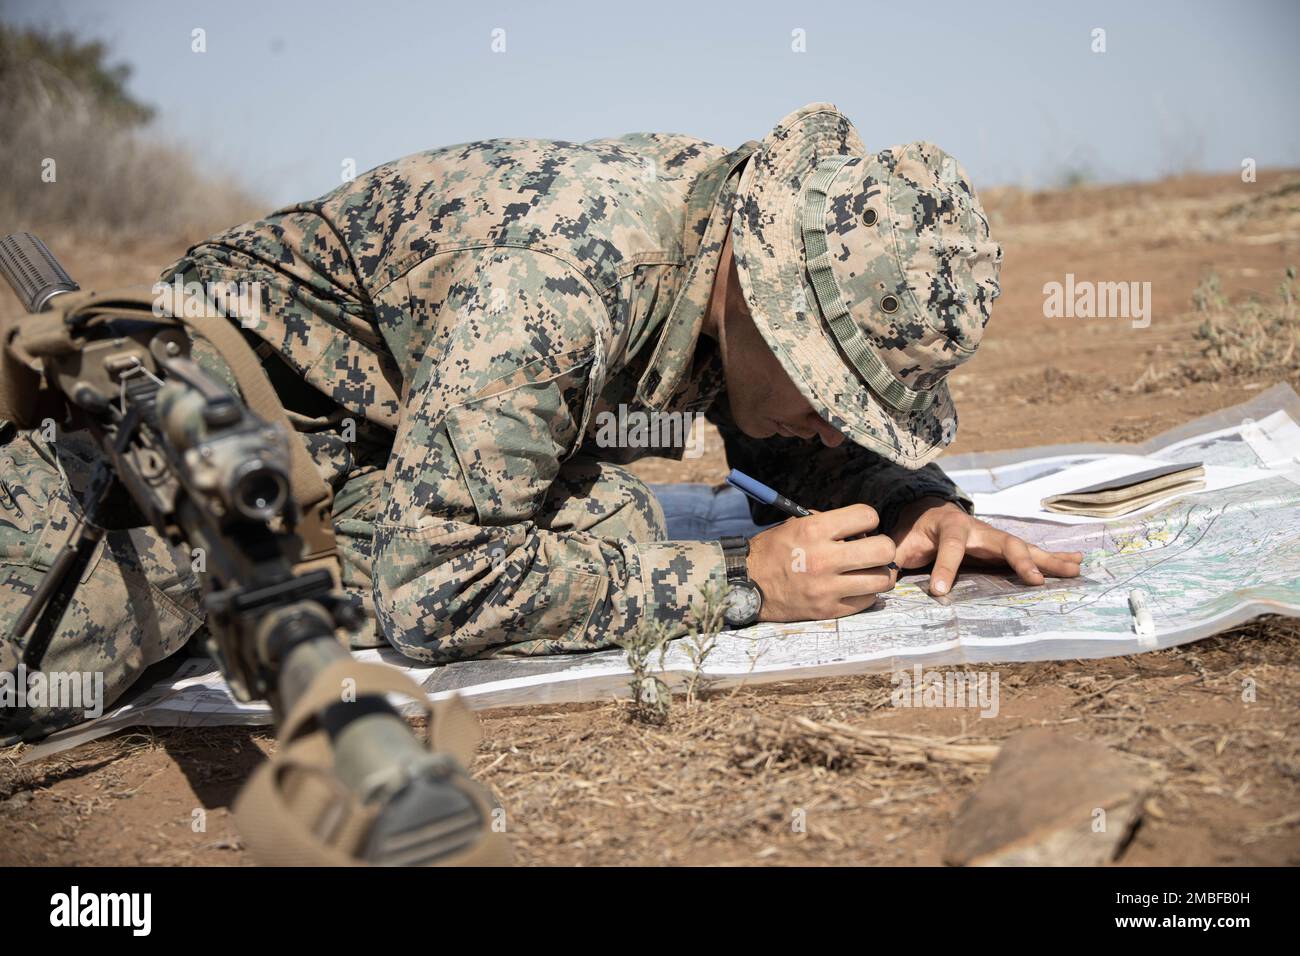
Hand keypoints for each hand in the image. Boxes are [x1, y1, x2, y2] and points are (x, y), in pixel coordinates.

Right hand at [747, 504, 896, 621]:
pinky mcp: (828, 609)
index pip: (867, 515)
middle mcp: (823, 558)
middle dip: (882, 548)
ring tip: (868, 572)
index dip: (868, 520)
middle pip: (883, 549)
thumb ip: (828, 523)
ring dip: (879, 573)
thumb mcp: (795, 525)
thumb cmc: (774, 550)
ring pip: (882, 579)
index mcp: (814, 530)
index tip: (861, 528)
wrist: (747, 583)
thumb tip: (862, 528)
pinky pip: (868, 601)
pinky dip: (866, 594)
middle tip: (873, 551)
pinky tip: (854, 588)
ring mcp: (827, 587)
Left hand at [891, 496, 1082, 595]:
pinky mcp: (1005, 547)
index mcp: (948, 528)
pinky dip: (1055, 558)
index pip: (948, 549)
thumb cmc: (916, 532)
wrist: (930, 512)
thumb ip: (895, 558)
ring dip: (1050, 559)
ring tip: (1075, 568)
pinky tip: (1078, 562)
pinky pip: (1032, 552)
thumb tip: (883, 577)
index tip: (938, 592)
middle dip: (1020, 560)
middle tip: (1035, 580)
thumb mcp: (901, 543)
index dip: (944, 570)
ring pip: (1025, 547)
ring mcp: (995, 537)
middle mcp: (978, 530)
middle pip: (1003, 542)